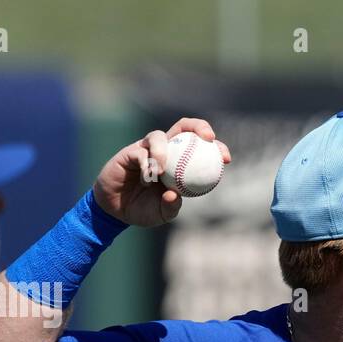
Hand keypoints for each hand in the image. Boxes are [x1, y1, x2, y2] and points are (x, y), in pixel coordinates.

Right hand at [92, 117, 230, 227]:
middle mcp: (165, 151)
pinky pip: (140, 152)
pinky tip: (148, 179)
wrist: (116, 210)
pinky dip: (146, 165)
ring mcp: (146, 149)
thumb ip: (171, 207)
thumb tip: (175, 195)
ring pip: (158, 136)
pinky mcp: (129, 152)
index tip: (226, 158)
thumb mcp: (162, 214)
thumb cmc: (143, 210)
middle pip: (184, 127)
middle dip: (199, 126)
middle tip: (208, 138)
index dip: (216, 148)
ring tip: (162, 171)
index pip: (200, 148)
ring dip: (163, 152)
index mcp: (180, 163)